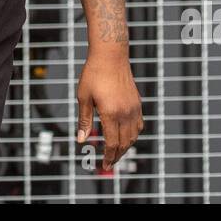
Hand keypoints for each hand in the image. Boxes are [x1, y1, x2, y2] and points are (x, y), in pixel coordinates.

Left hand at [76, 51, 143, 170]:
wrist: (111, 55)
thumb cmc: (94, 73)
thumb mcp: (83, 97)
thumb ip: (84, 121)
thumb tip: (81, 140)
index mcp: (110, 113)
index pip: (112, 144)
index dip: (108, 157)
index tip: (104, 165)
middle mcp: (125, 113)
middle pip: (124, 143)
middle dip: (117, 156)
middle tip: (109, 163)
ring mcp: (134, 108)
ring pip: (133, 136)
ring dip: (126, 147)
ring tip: (116, 153)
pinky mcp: (137, 103)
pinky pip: (139, 125)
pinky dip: (133, 135)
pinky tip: (126, 136)